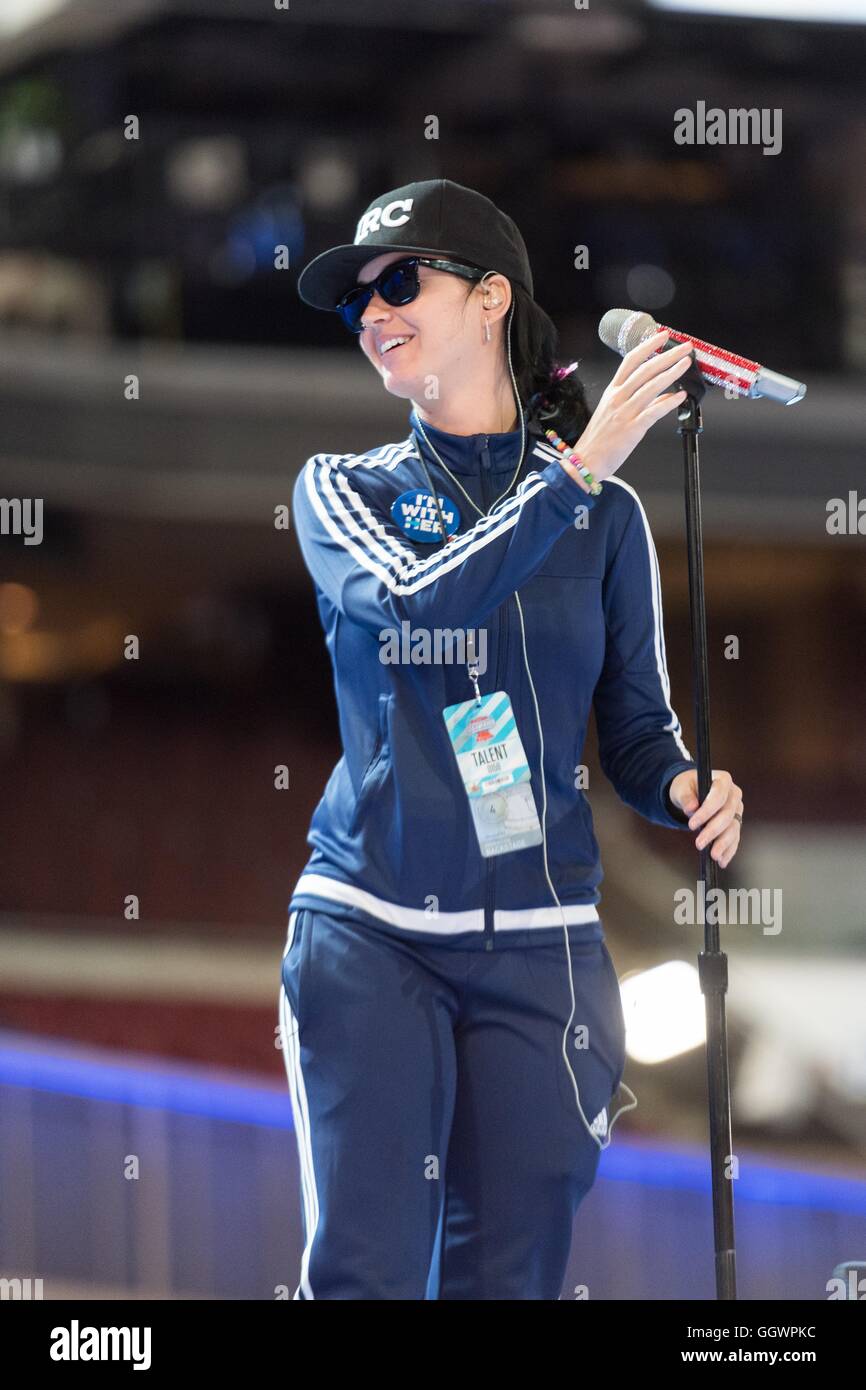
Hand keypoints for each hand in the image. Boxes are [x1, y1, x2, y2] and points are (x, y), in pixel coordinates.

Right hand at [565, 330, 693, 485]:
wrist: (586, 461)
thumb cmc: (598, 440)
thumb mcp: (613, 413)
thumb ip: (636, 401)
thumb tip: (663, 394)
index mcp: (612, 391)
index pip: (630, 361)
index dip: (648, 346)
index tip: (662, 336)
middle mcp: (618, 398)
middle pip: (645, 369)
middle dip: (667, 355)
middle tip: (684, 347)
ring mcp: (625, 412)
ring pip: (651, 386)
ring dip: (671, 373)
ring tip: (686, 364)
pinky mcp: (632, 428)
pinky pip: (653, 412)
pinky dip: (668, 402)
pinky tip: (680, 396)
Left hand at [668, 768, 742, 868]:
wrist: (692, 792)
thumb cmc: (687, 787)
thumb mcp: (681, 787)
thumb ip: (685, 797)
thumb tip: (691, 808)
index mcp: (723, 780)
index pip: (718, 796)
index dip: (707, 811)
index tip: (692, 825)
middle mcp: (734, 795)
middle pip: (727, 814)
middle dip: (713, 831)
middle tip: (699, 844)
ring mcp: (737, 810)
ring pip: (734, 828)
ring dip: (724, 844)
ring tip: (713, 856)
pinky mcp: (736, 823)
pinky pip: (735, 838)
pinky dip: (729, 850)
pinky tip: (722, 861)